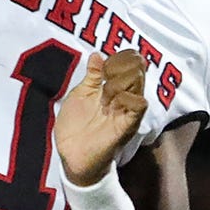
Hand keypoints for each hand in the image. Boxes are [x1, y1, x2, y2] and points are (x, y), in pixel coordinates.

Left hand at [53, 51, 147, 185]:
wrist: (72, 155)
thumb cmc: (75, 125)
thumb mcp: (80, 96)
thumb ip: (91, 77)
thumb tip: (97, 54)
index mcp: (109, 91)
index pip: (123, 70)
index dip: (121, 59)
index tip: (114, 55)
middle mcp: (120, 100)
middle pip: (134, 77)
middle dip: (130, 66)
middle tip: (123, 61)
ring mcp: (124, 113)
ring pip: (138, 90)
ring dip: (130, 79)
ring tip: (118, 76)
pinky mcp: (125, 126)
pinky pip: (137, 110)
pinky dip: (133, 98)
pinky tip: (121, 95)